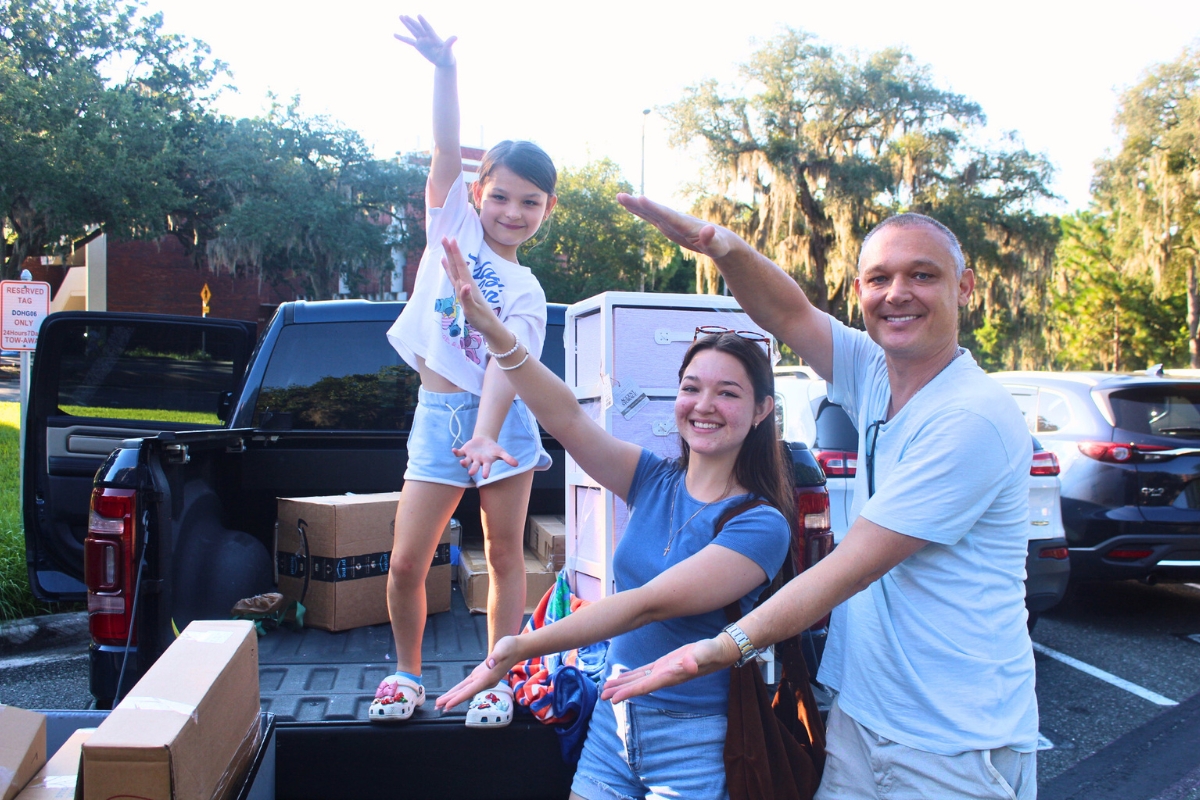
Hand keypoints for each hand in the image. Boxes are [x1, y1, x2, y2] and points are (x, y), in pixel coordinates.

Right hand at [394, 15, 456, 66]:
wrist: (444, 60)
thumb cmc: (447, 55)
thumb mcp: (448, 50)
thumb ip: (449, 43)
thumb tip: (455, 37)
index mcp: (434, 37)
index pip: (427, 28)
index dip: (423, 22)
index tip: (418, 15)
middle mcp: (427, 36)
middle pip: (418, 28)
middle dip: (411, 22)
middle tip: (404, 15)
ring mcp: (422, 40)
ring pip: (413, 31)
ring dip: (407, 24)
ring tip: (400, 16)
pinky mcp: (418, 45)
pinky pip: (408, 41)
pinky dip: (402, 38)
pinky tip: (394, 34)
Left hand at [435, 636, 521, 710]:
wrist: (516, 649)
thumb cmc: (510, 647)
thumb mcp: (504, 649)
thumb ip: (496, 656)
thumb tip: (490, 662)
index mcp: (488, 678)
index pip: (470, 690)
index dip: (458, 699)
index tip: (447, 706)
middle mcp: (484, 682)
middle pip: (465, 693)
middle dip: (451, 701)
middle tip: (437, 707)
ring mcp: (481, 679)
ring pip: (464, 690)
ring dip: (452, 697)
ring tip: (440, 704)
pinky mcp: (480, 675)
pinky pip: (466, 685)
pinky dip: (458, 690)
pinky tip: (451, 695)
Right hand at [440, 238, 506, 340]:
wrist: (490, 326)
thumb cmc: (481, 319)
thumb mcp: (472, 310)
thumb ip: (467, 298)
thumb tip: (464, 285)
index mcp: (468, 286)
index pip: (461, 266)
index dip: (455, 253)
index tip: (452, 239)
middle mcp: (467, 283)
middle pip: (457, 264)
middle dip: (451, 250)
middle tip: (445, 236)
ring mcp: (464, 287)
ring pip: (455, 268)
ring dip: (450, 256)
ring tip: (445, 244)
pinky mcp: (463, 291)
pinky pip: (453, 276)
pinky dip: (448, 268)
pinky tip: (445, 262)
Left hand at [453, 435, 517, 479]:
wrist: (484, 441)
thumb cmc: (493, 449)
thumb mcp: (501, 452)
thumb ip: (508, 458)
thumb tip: (517, 464)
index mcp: (485, 463)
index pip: (486, 468)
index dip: (485, 471)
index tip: (484, 476)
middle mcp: (477, 462)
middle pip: (474, 467)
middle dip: (473, 469)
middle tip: (471, 472)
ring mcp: (470, 457)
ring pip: (466, 461)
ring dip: (464, 462)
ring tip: (462, 463)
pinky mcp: (464, 451)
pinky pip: (459, 453)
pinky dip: (456, 452)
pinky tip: (453, 450)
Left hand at [599, 636, 734, 702]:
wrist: (718, 652)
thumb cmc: (711, 652)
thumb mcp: (703, 653)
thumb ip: (695, 660)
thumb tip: (688, 666)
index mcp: (669, 676)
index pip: (645, 687)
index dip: (629, 693)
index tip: (613, 699)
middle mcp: (664, 677)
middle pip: (638, 686)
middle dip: (620, 691)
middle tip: (601, 696)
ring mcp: (663, 672)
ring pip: (638, 680)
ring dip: (622, 684)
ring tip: (606, 688)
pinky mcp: (663, 665)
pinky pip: (643, 672)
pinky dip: (631, 675)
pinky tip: (622, 677)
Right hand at [616, 194, 736, 259]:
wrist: (721, 240)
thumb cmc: (720, 245)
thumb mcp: (718, 246)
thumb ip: (712, 240)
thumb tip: (708, 230)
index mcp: (685, 224)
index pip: (667, 215)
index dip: (654, 208)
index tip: (640, 198)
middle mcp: (676, 220)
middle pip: (654, 211)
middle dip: (638, 204)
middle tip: (621, 196)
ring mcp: (671, 222)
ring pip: (651, 212)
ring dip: (635, 206)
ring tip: (619, 197)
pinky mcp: (669, 227)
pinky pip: (652, 218)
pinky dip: (641, 212)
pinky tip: (630, 207)